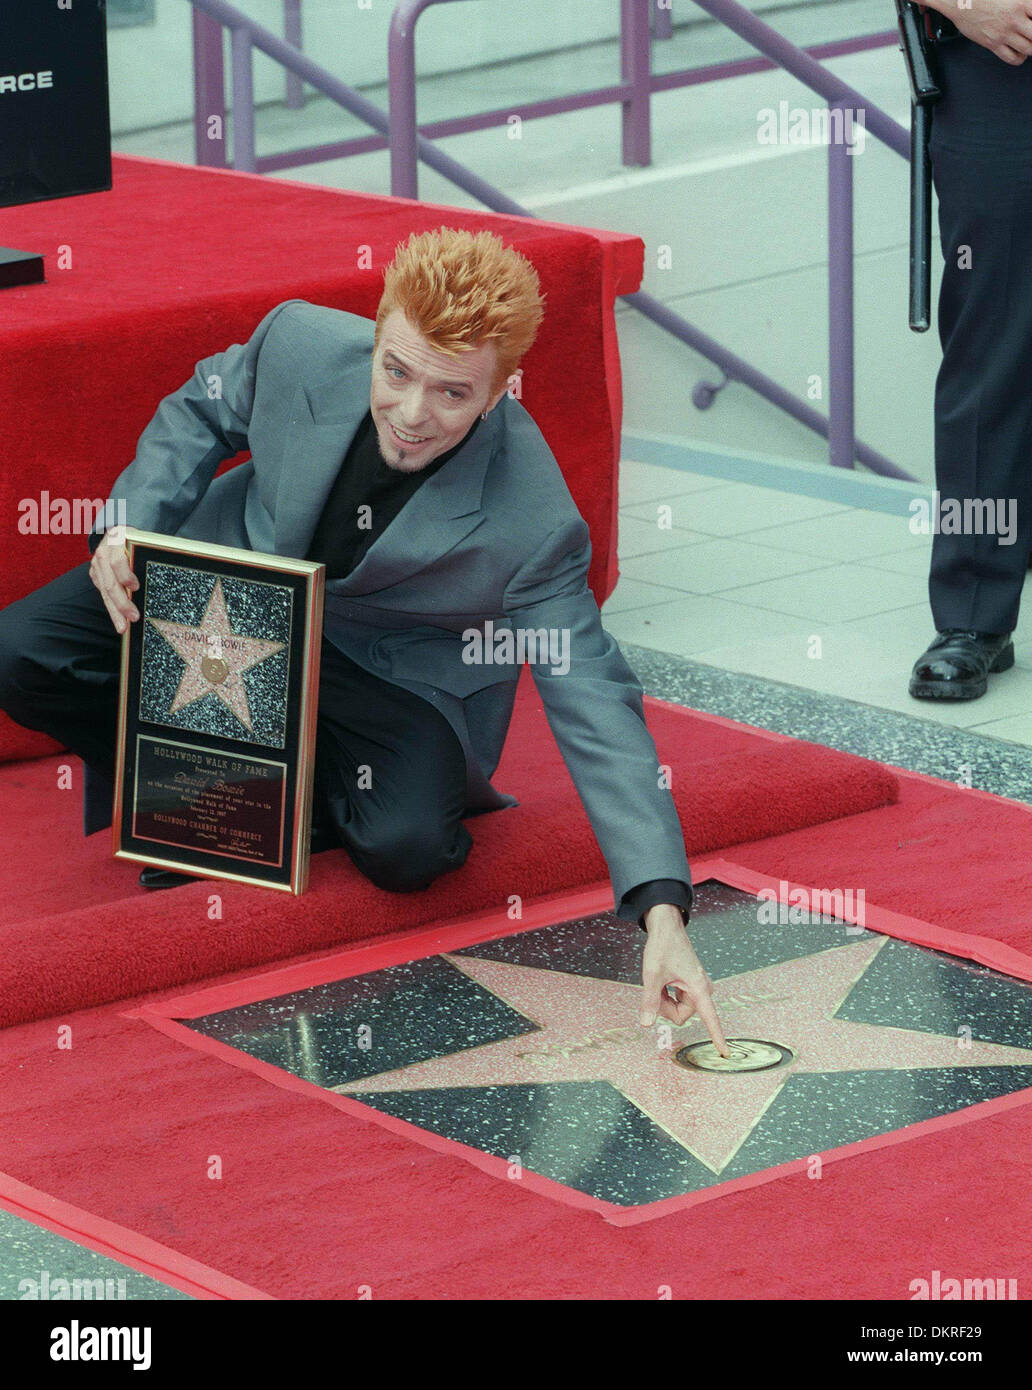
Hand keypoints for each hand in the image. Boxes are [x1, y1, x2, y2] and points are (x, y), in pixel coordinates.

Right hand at [88, 525, 139, 633]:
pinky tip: (118, 620)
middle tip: (134, 617)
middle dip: (122, 603)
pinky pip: (103, 594)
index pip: (117, 562)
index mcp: (116, 543)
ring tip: (123, 627)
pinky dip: (111, 608)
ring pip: (104, 592)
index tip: (136, 586)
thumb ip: (142, 556)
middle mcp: (102, 555)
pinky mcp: (94, 574)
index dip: (125, 575)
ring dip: (114, 612)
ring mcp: (96, 566)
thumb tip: (158, 577)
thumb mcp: (139, 540)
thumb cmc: (133, 538)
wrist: (114, 530)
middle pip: (110, 583)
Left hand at [639, 904, 729, 1056]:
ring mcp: (697, 988)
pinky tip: (663, 980)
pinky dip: (667, 994)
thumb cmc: (662, 947)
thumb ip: (649, 1001)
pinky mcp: (691, 986)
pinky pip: (678, 1001)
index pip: (710, 1018)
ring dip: (665, 999)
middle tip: (656, 986)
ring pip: (678, 1009)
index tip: (725, 1053)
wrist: (666, 928)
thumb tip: (646, 1024)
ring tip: (660, 979)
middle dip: (665, 1006)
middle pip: (682, 1015)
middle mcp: (702, 989)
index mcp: (698, 988)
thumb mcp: (652, 975)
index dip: (717, 1037)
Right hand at [930, 0, 1031, 64]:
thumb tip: (1028, 8)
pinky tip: (1020, 52)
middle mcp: (1014, 20)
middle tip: (1031, 33)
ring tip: (1029, 43)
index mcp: (1021, 2)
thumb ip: (1022, 2)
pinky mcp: (993, 44)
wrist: (962, 2)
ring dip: (1031, 48)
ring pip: (1028, 49)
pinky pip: (1012, 58)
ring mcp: (1003, 34)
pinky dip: (1020, 58)